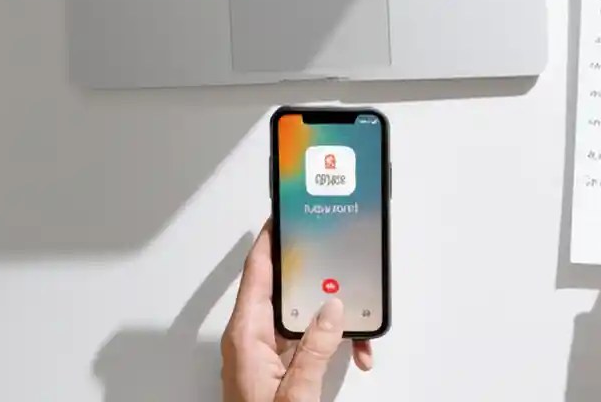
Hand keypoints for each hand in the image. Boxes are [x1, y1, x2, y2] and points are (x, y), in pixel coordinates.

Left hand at [222, 221, 372, 401]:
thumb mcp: (296, 392)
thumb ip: (316, 350)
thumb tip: (334, 309)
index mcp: (245, 337)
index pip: (256, 272)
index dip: (269, 241)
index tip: (283, 216)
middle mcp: (249, 341)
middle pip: (280, 290)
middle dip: (312, 275)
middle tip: (332, 255)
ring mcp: (261, 354)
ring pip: (297, 317)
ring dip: (328, 316)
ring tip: (355, 313)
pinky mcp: (274, 368)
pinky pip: (302, 341)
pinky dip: (327, 342)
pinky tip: (349, 349)